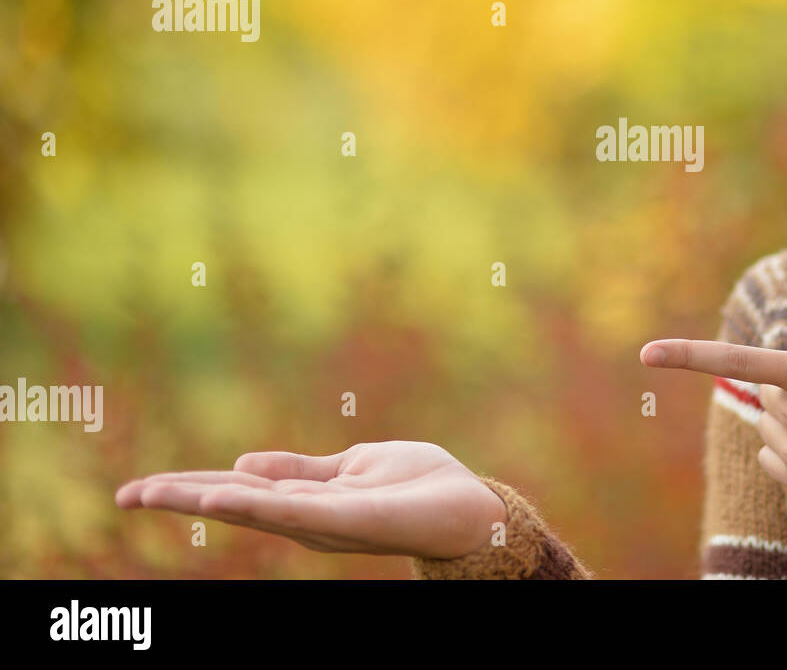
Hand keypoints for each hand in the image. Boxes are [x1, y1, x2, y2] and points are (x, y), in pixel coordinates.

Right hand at [115, 440, 507, 559]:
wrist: (468, 507)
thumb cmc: (416, 485)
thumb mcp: (349, 467)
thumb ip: (299, 470)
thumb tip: (241, 463)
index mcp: (304, 499)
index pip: (236, 489)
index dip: (187, 486)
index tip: (137, 488)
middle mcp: (306, 516)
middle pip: (232, 501)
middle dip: (177, 496)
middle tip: (122, 495)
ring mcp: (324, 519)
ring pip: (253, 506)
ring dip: (203, 496)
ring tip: (153, 492)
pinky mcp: (348, 516)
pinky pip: (297, 507)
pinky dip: (257, 502)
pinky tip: (223, 494)